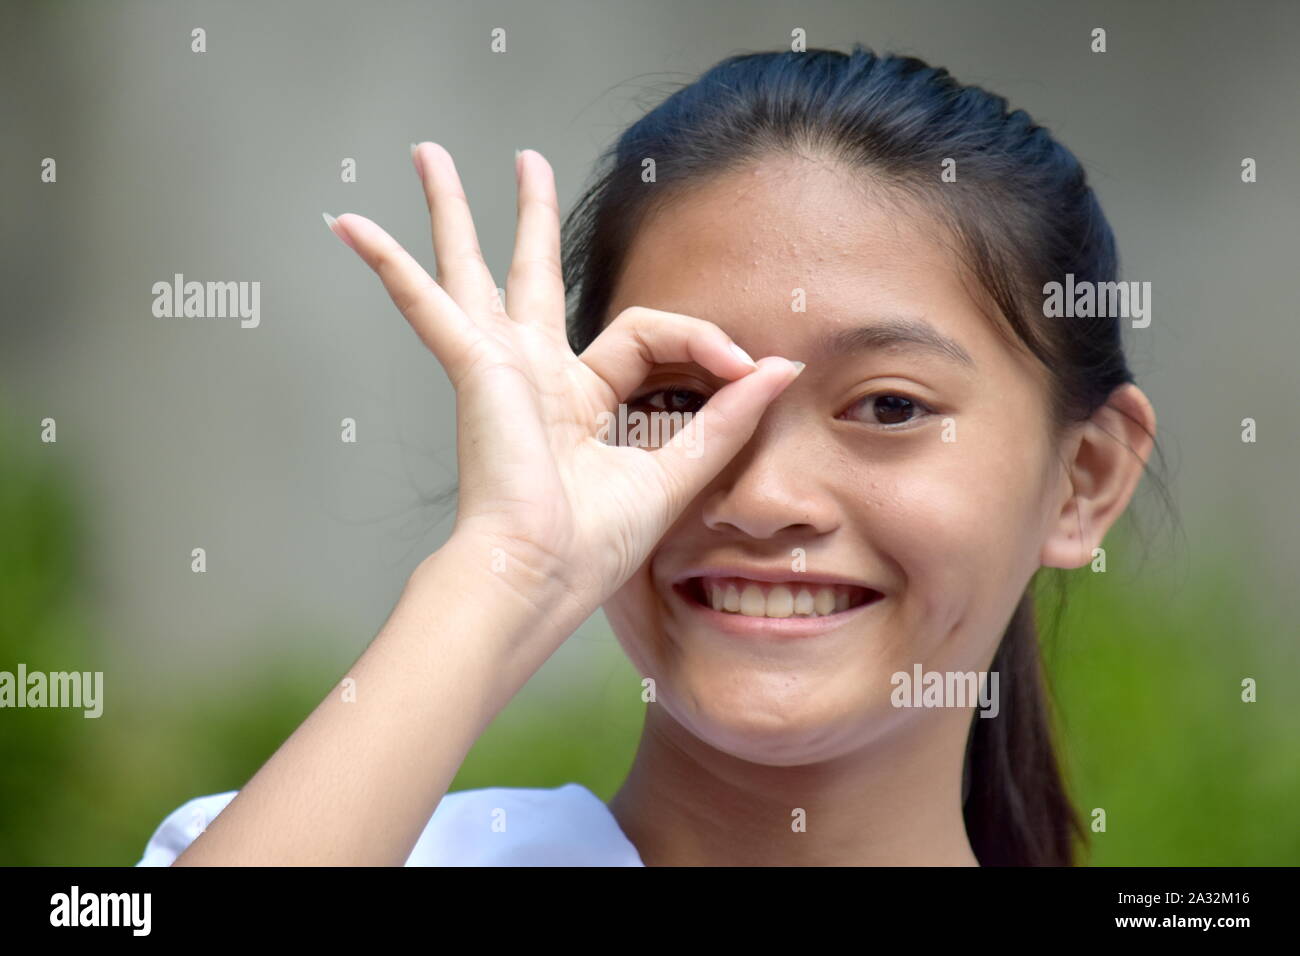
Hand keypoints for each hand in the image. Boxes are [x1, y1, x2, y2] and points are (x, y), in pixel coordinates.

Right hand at [324, 143, 801, 619]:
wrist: (537, 577)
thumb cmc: (592, 548)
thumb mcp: (676, 472)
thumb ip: (726, 416)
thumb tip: (779, 368)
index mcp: (578, 401)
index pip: (642, 335)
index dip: (700, 339)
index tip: (747, 365)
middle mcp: (532, 376)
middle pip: (532, 277)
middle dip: (530, 219)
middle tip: (526, 163)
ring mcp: (496, 368)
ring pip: (470, 270)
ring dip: (451, 212)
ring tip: (429, 156)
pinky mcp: (474, 368)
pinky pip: (426, 304)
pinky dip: (389, 265)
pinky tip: (349, 225)